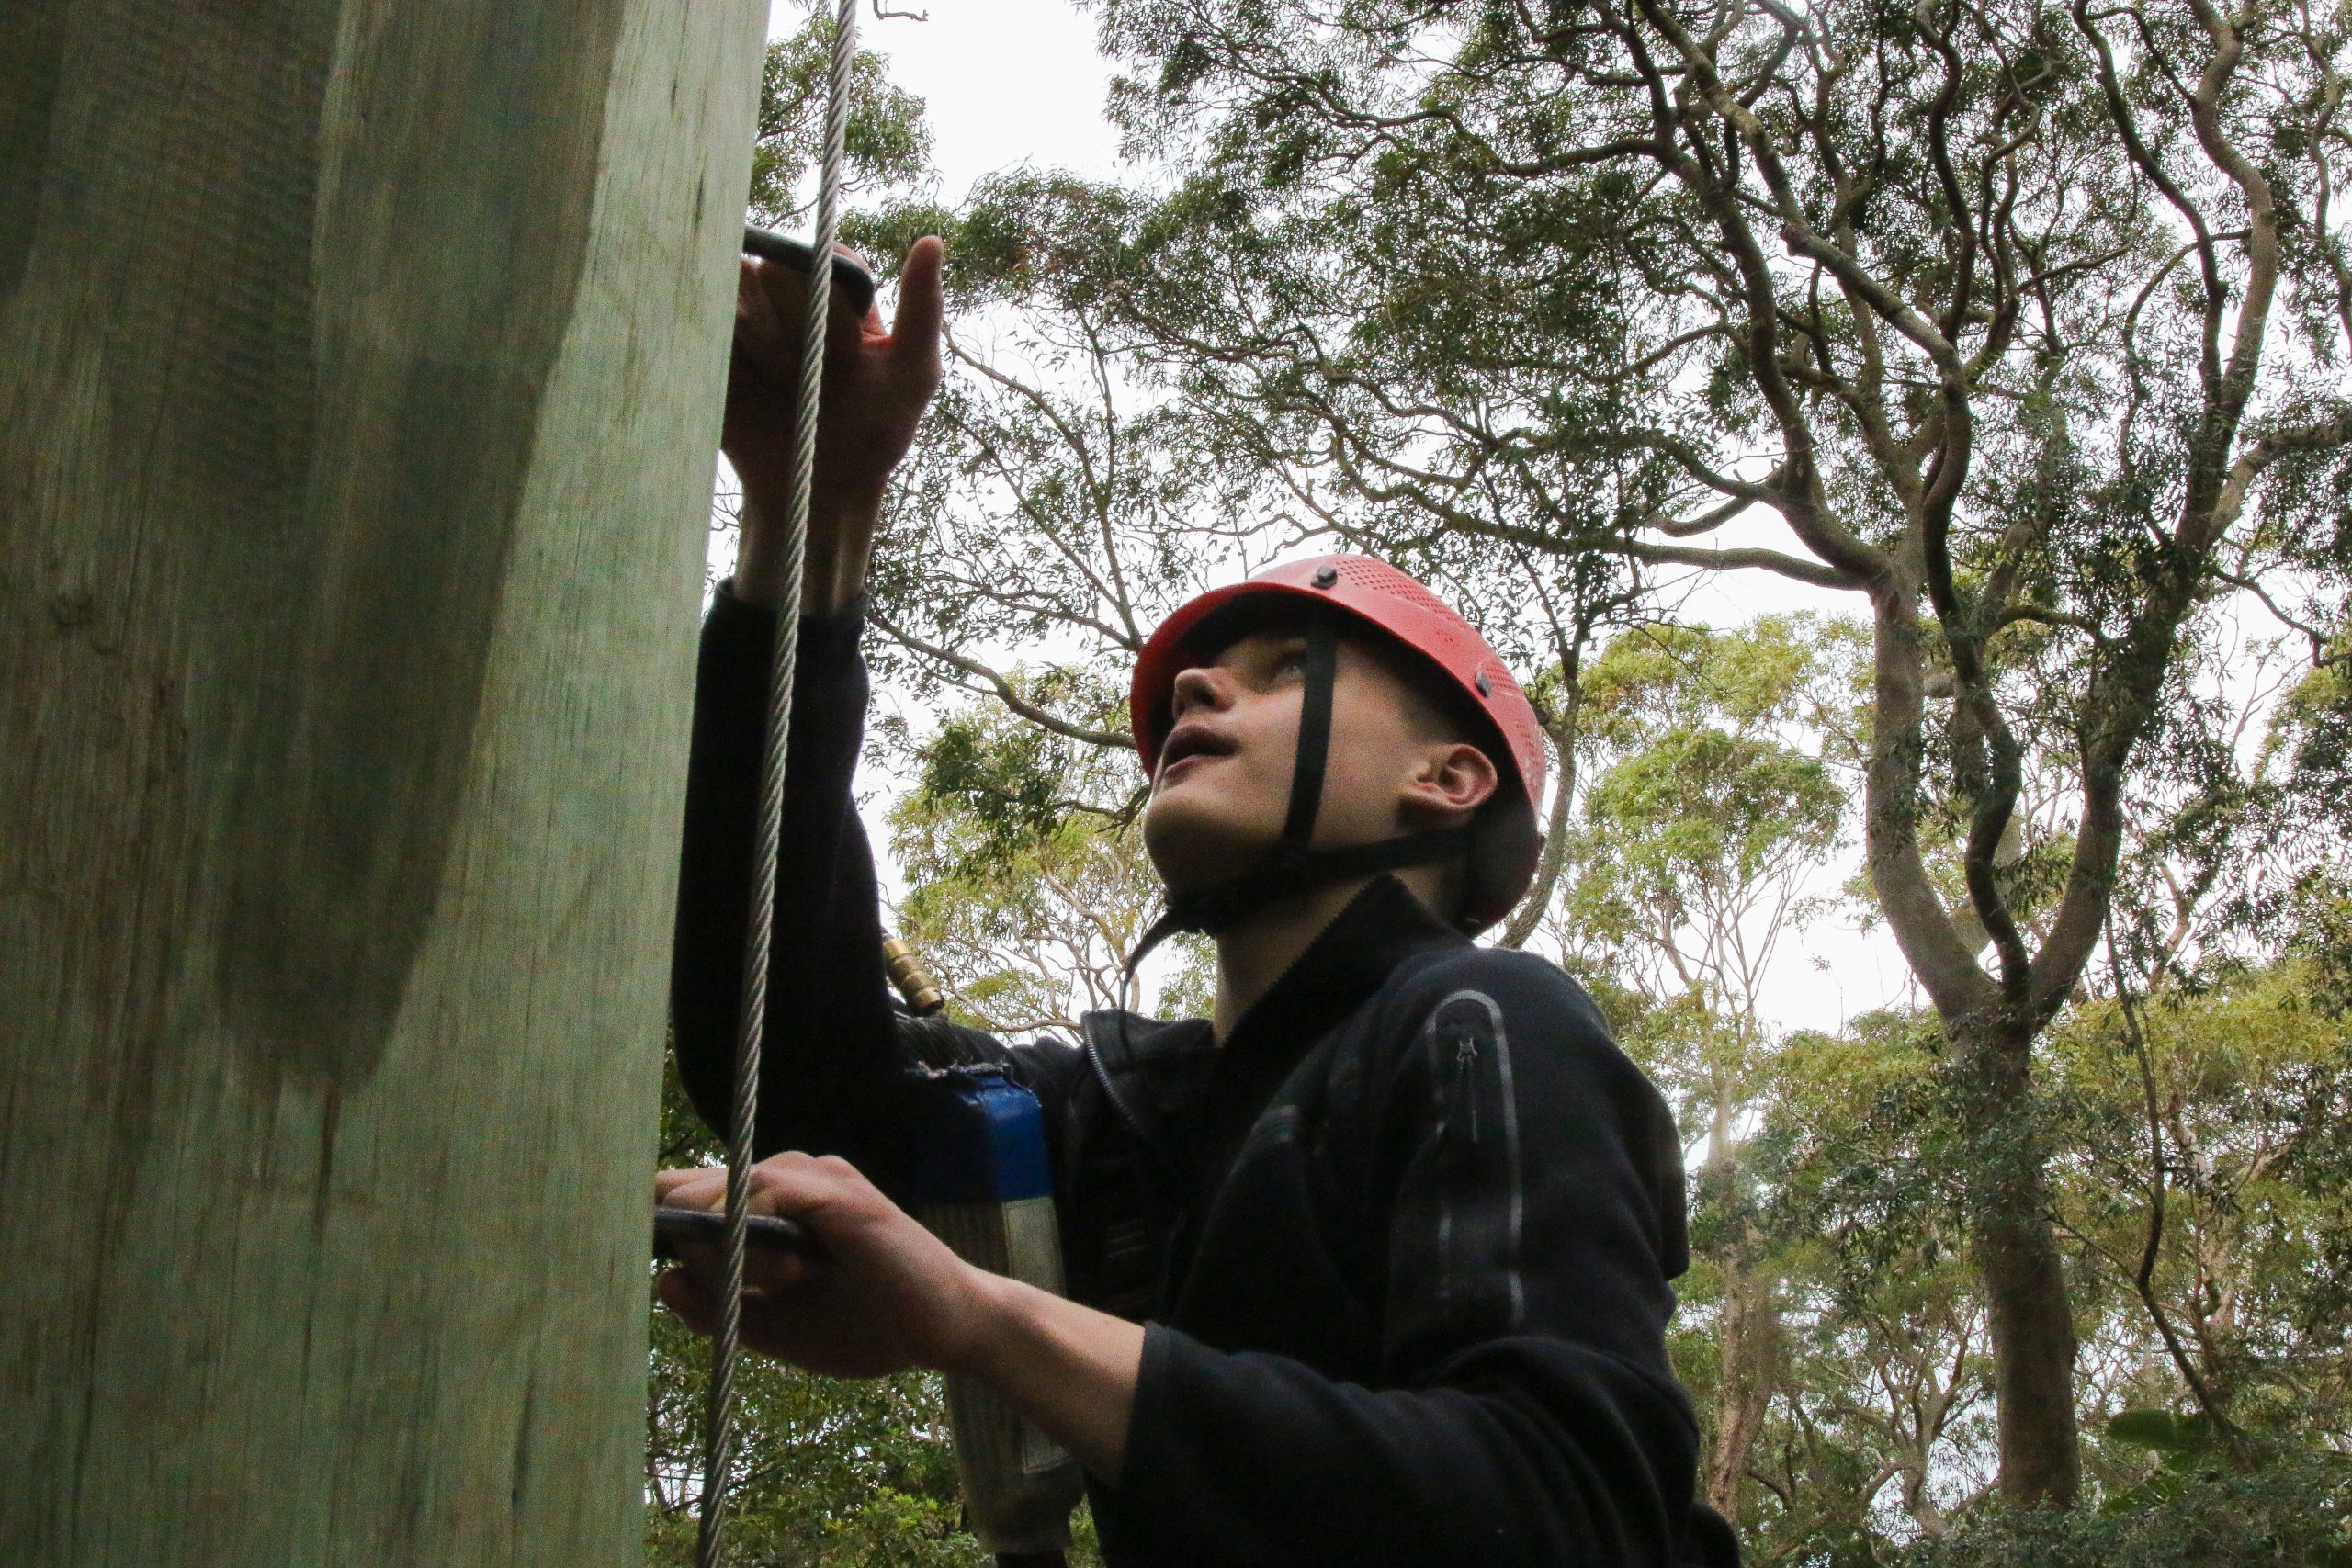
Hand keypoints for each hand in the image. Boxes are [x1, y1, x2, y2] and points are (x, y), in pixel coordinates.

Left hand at [654, 1151, 989, 1379]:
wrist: (948, 1328)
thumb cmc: (870, 1324)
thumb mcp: (779, 1327)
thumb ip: (723, 1307)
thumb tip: (664, 1281)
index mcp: (779, 1205)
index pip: (699, 1194)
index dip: (657, 1216)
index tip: (617, 1243)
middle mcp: (796, 1177)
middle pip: (700, 1185)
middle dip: (672, 1224)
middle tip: (654, 1254)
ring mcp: (819, 1178)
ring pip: (729, 1187)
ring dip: (713, 1234)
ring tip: (730, 1271)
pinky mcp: (838, 1193)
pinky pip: (769, 1191)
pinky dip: (748, 1225)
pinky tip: (758, 1262)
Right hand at [721, 236, 944, 612]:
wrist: (815, 491)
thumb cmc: (873, 433)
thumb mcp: (912, 374)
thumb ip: (923, 309)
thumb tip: (932, 240)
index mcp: (835, 287)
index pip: (823, 260)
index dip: (831, 308)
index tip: (848, 354)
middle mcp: (785, 290)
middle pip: (777, 270)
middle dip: (798, 331)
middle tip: (811, 378)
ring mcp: (740, 313)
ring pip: (738, 295)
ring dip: (766, 350)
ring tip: (787, 391)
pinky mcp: (706, 342)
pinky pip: (702, 320)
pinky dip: (730, 357)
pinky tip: (749, 389)